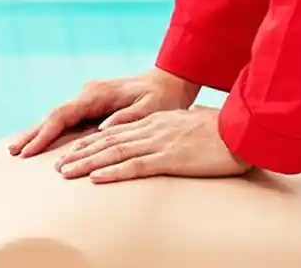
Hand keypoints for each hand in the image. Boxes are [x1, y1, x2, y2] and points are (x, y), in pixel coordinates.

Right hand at [9, 68, 199, 157]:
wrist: (169, 81)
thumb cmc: (162, 97)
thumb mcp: (151, 108)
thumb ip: (128, 117)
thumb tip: (102, 130)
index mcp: (97, 94)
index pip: (63, 115)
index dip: (46, 134)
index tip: (29, 151)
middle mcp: (87, 94)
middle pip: (53, 115)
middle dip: (32, 134)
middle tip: (12, 152)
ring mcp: (87, 100)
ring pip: (56, 118)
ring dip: (37, 133)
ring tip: (16, 151)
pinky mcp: (91, 107)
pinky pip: (66, 121)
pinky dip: (50, 132)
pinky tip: (38, 143)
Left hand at [52, 106, 249, 182]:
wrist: (243, 129)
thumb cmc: (224, 130)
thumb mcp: (192, 126)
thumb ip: (175, 130)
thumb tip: (169, 136)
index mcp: (157, 122)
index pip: (116, 132)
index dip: (91, 142)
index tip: (72, 151)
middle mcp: (152, 130)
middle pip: (108, 141)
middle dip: (80, 153)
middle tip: (57, 164)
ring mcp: (159, 143)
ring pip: (114, 153)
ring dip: (87, 163)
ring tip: (65, 172)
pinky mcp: (170, 157)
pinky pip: (135, 165)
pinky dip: (112, 172)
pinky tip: (95, 178)